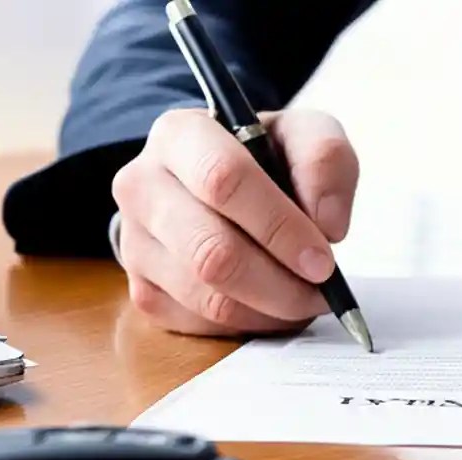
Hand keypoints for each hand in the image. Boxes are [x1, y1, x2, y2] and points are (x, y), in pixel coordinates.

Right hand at [111, 108, 358, 335]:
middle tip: (322, 289)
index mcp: (180, 134)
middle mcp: (143, 186)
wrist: (221, 183)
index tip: (322, 258)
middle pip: (211, 252)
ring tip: (305, 297)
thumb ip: (325, 160)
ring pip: (207, 297)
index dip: (279, 227)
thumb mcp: (306, 135)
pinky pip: (201, 323)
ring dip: (270, 309)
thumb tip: (327, 225)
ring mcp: (135, 242)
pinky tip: (272, 304)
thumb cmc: (266, 157)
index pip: (223, 180)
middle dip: (280, 283)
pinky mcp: (142, 289)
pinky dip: (249, 324)